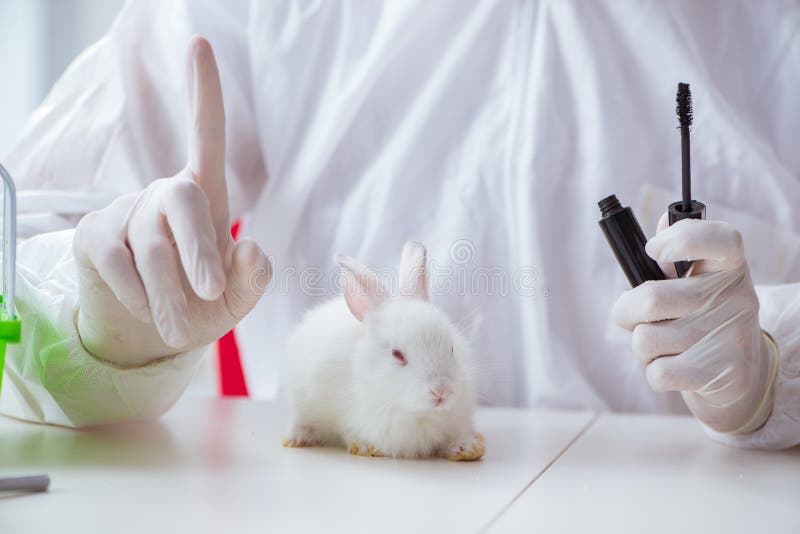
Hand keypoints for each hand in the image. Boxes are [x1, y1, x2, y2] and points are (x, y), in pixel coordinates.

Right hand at [73, 36, 270, 365]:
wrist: (151, 336)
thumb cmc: (202, 305)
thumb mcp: (237, 298)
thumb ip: (255, 278)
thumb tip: (252, 247)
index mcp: (208, 199)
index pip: (207, 138)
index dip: (204, 94)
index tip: (200, 44)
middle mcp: (167, 194)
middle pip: (183, 198)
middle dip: (198, 250)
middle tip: (210, 294)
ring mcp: (127, 211)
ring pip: (150, 244)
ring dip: (168, 292)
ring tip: (179, 326)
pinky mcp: (96, 237)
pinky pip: (117, 261)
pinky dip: (138, 293)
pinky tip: (146, 307)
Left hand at [613, 216, 777, 432]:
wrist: (743, 373)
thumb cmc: (704, 317)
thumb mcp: (697, 281)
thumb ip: (677, 255)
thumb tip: (663, 222)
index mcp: (730, 268)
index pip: (721, 239)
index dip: (682, 240)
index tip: (652, 249)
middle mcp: (737, 298)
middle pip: (650, 299)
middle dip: (626, 312)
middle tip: (635, 316)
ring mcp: (732, 336)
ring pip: (646, 339)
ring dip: (642, 346)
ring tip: (664, 345)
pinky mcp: (722, 374)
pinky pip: (658, 372)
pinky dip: (654, 372)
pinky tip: (676, 367)